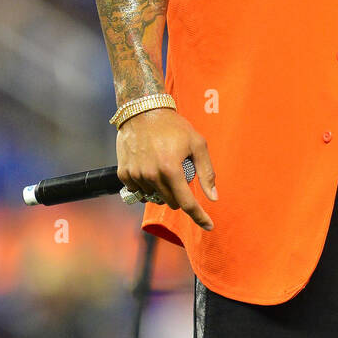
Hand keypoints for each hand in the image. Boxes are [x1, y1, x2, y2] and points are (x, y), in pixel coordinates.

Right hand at [116, 108, 217, 230]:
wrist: (142, 111)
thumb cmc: (173, 126)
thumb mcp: (197, 143)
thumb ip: (206, 172)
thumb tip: (214, 197)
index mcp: (171, 169)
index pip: (187, 203)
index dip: (199, 216)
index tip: (209, 226)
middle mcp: (151, 176)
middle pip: (171, 203)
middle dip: (180, 196)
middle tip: (180, 175)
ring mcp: (136, 176)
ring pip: (154, 198)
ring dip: (162, 190)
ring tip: (163, 168)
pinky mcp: (124, 174)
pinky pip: (138, 191)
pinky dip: (147, 186)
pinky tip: (150, 169)